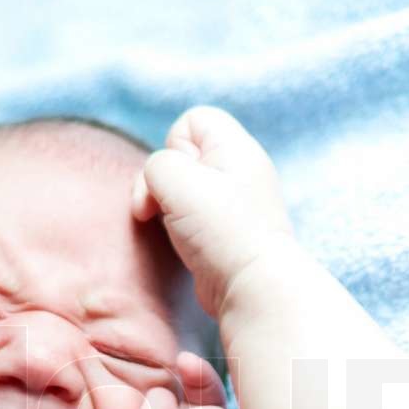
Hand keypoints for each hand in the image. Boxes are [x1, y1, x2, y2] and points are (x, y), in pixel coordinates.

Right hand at [131, 106, 296, 318]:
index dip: (174, 143)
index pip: (194, 120)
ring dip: (167, 207)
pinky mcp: (224, 235)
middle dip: (163, 180)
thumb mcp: (176, 178)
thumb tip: (157, 189)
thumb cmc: (222, 229)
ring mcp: (232, 205)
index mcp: (237, 149)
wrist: (252, 288)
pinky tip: (185, 245)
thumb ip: (156, 164)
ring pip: (182, 190)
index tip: (178, 175)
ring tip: (176, 228)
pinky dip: (179, 229)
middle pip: (183, 157)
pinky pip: (190, 218)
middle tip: (167, 206)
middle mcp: (239, 173)